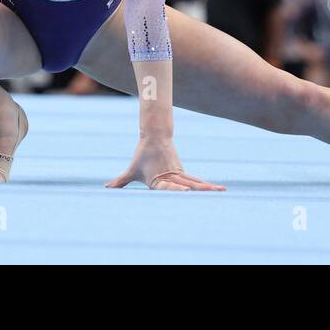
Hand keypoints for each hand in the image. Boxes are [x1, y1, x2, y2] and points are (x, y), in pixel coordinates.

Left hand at [106, 136, 225, 191]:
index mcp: (159, 180)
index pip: (169, 187)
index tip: (187, 192)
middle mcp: (172, 177)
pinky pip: (197, 180)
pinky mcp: (183, 172)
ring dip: (208, 188)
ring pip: (196, 182)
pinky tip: (218, 189)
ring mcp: (180, 174)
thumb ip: (120, 181)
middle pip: (188, 185)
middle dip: (201, 191)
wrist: (155, 136)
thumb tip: (106, 187)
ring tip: (222, 191)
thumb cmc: (142, 155)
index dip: (177, 190)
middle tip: (213, 193)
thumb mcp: (131, 170)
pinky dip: (206, 185)